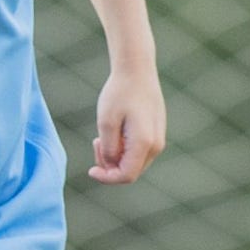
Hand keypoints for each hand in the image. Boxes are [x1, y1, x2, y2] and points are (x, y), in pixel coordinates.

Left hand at [92, 67, 166, 183]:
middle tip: (95, 143)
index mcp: (144, 143)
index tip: (91, 170)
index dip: (107, 178)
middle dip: (110, 166)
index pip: (126, 176)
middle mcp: (156, 145)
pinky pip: (139, 152)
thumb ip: (108, 148)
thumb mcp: (105, 121)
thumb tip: (110, 165)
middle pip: (131, 171)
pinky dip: (124, 149)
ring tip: (102, 136)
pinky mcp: (156, 133)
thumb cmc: (120, 93)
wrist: (137, 70)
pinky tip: (115, 132)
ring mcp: (158, 139)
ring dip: (116, 156)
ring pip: (135, 162)